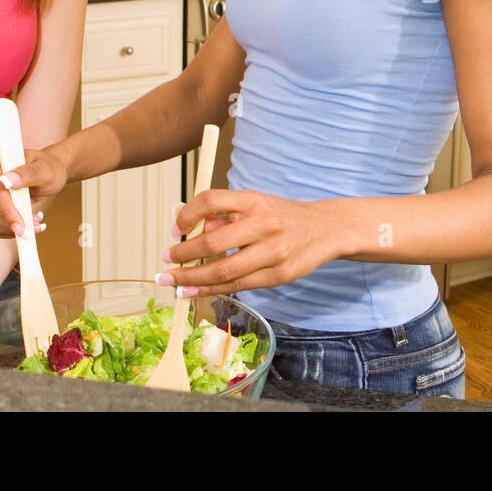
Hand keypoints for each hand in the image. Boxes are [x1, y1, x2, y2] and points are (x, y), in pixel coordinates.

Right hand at [0, 147, 64, 237]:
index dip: (6, 211)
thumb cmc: (48, 169)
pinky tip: (24, 224)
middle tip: (37, 224)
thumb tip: (6, 181)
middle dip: (12, 222)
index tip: (21, 227)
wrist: (46, 173)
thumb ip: (28, 174)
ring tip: (34, 223)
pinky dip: (7, 230)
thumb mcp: (45, 171)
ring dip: (10, 229)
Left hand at [157, 190, 341, 295]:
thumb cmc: (283, 216)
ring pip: (222, 270)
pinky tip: (193, 290)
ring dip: (191, 278)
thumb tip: (185, 222)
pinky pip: (237, 286)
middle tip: (165, 260)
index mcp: (254, 200)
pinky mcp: (278, 276)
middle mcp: (263, 224)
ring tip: (172, 282)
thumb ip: (223, 213)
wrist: (326, 229)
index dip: (187, 215)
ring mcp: (272, 252)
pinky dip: (210, 289)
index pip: (211, 201)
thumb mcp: (255, 204)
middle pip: (212, 241)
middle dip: (182, 254)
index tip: (174, 229)